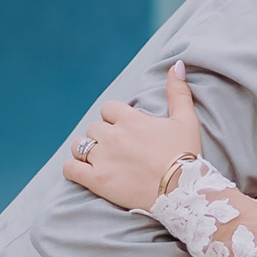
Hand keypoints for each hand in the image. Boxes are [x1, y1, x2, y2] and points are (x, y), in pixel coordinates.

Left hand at [62, 63, 207, 208]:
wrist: (183, 191)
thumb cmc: (186, 155)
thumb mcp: (186, 119)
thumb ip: (178, 91)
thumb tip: (177, 65)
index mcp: (130, 119)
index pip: (108, 109)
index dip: (114, 119)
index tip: (125, 131)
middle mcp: (113, 136)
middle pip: (93, 128)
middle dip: (102, 137)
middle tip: (116, 150)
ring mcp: (103, 158)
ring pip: (79, 146)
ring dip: (85, 151)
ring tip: (99, 160)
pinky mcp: (97, 180)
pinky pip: (70, 169)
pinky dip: (73, 169)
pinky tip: (82, 172)